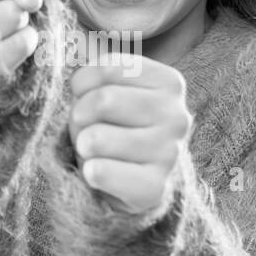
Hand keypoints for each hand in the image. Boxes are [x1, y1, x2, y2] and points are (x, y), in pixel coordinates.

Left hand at [67, 53, 193, 214]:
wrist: (136, 181)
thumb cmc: (117, 126)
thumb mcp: (111, 90)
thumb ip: (96, 76)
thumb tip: (79, 73)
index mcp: (170, 84)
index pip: (108, 68)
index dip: (82, 84)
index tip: (85, 97)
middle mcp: (177, 116)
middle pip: (104, 100)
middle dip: (79, 115)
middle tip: (84, 128)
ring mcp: (170, 154)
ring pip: (97, 138)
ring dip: (82, 145)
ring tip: (93, 151)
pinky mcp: (155, 188)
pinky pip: (101, 172)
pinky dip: (89, 172)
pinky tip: (97, 172)